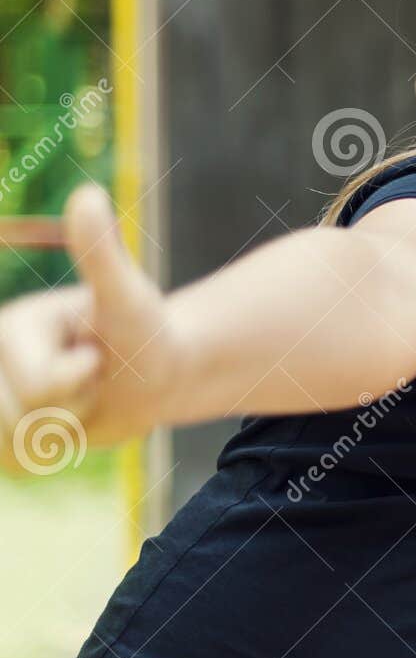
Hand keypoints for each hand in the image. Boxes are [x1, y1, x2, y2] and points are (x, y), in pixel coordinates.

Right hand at [0, 185, 175, 470]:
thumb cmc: (147, 331)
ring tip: (83, 398)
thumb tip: (87, 194)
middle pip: (18, 420)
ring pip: (13, 447)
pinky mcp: (5, 427)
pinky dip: (49, 453)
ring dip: (62, 433)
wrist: (159, 372)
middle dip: (71, 409)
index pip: (36, 385)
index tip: (97, 356)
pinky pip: (12, 463)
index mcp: (11, 325)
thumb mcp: (129, 297)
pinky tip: (68, 423)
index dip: (78, 381)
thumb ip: (102, 254)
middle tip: (95, 378)